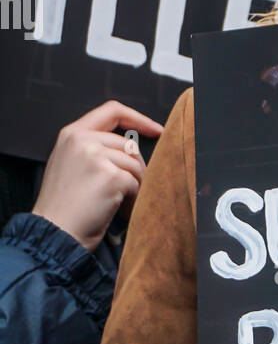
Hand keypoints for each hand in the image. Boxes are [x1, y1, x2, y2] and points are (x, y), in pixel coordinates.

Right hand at [32, 101, 163, 251]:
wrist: (55, 232)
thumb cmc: (63, 206)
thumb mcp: (68, 164)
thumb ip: (92, 148)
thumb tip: (129, 149)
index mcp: (71, 134)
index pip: (112, 111)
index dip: (138, 118)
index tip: (157, 129)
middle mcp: (83, 140)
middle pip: (129, 145)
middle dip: (135, 169)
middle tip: (126, 192)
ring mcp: (96, 156)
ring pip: (135, 165)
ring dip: (134, 186)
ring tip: (118, 203)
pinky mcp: (110, 176)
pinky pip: (136, 183)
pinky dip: (133, 199)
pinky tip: (118, 210)